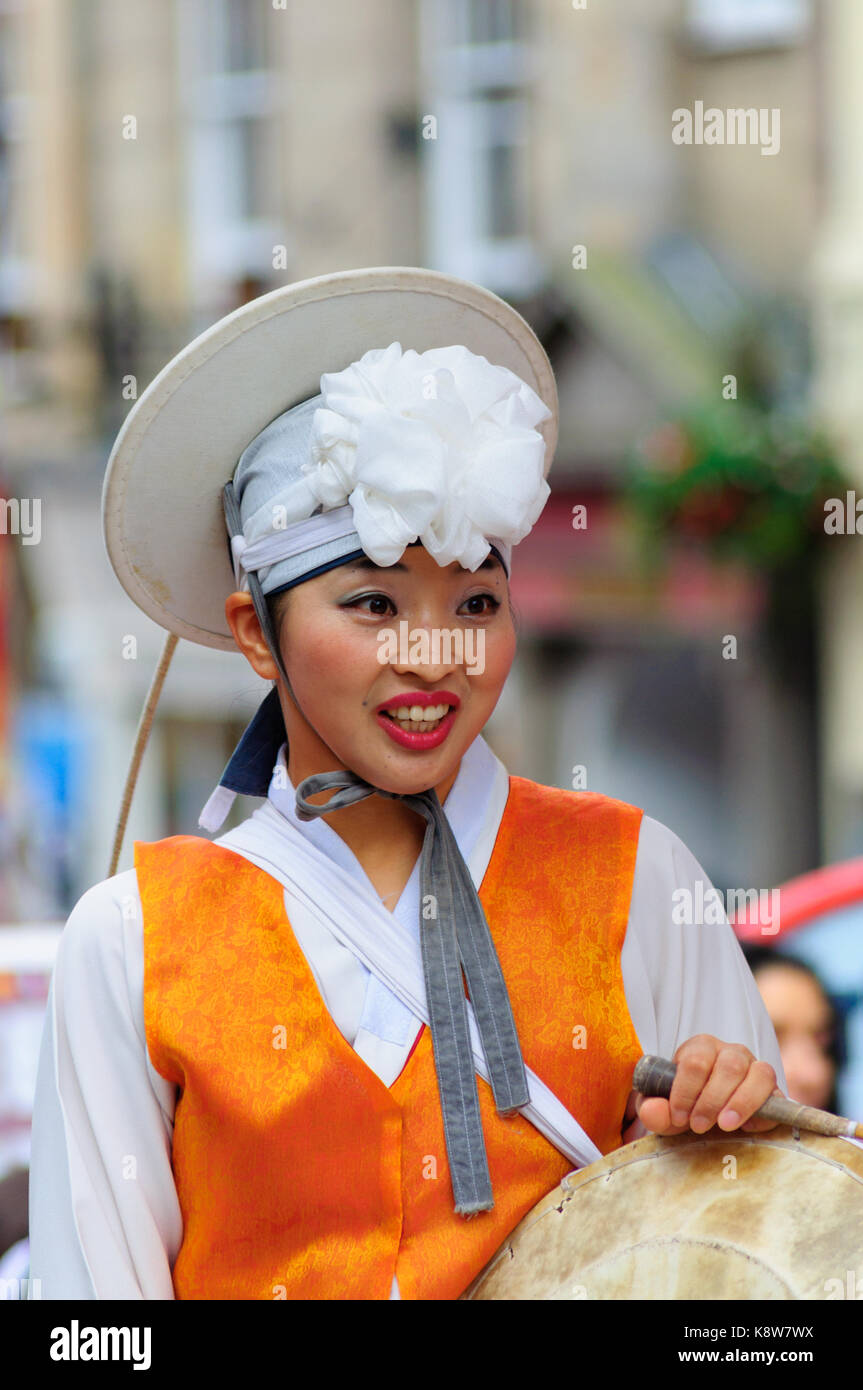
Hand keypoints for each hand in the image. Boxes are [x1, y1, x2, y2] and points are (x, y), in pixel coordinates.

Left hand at [633, 1035, 781, 1135]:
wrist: (710, 1118)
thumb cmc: (685, 1107)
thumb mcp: (665, 1111)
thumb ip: (653, 1110)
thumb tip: (653, 1110)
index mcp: (700, 1048)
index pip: (695, 1061)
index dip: (686, 1090)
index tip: (680, 1117)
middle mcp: (730, 1052)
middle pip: (728, 1066)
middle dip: (711, 1099)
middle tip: (698, 1126)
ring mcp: (755, 1068)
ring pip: (759, 1073)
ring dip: (741, 1101)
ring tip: (725, 1125)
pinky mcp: (772, 1089)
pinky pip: (777, 1093)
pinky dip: (765, 1110)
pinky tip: (749, 1126)